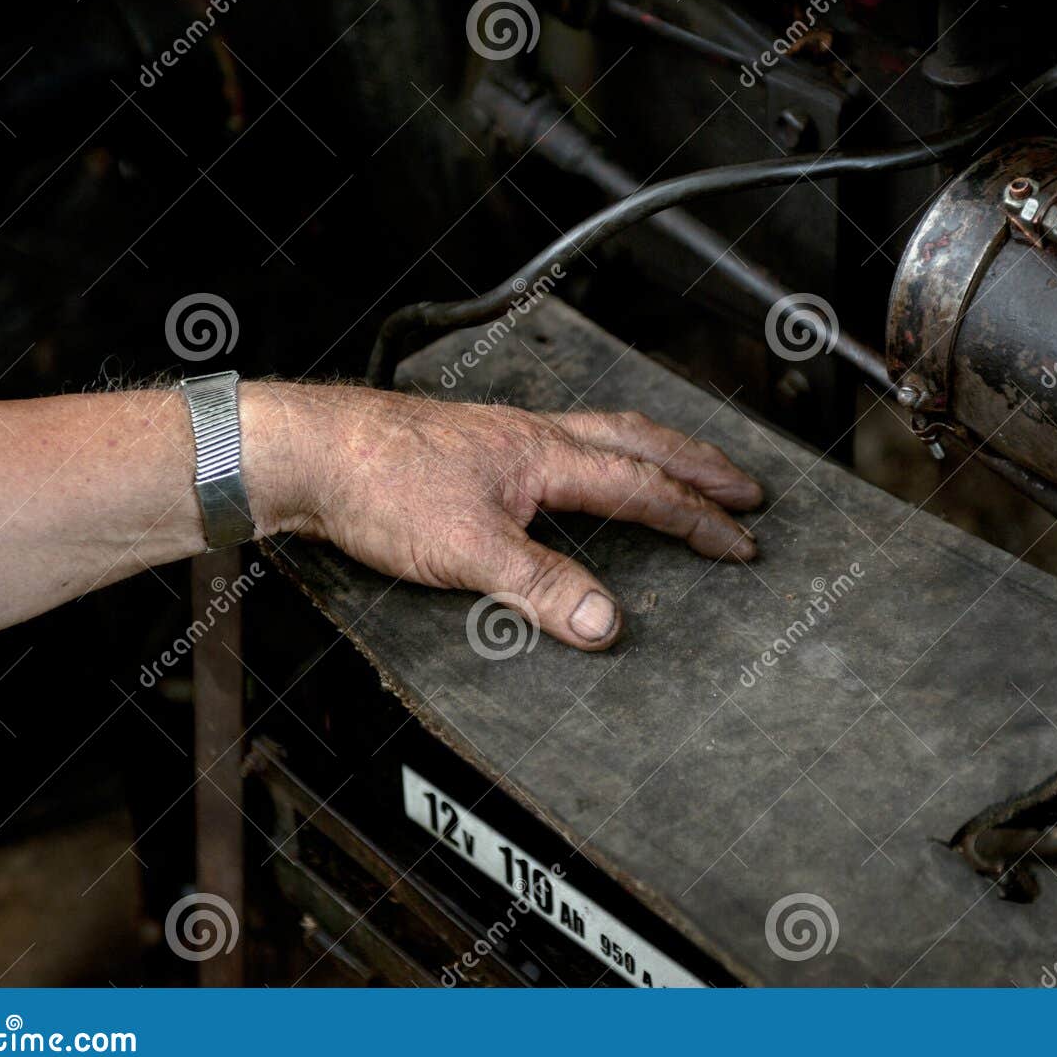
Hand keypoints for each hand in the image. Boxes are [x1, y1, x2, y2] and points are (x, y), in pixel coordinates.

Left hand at [244, 383, 762, 650]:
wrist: (310, 453)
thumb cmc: (379, 485)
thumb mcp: (467, 550)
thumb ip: (540, 586)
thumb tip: (606, 621)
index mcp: (545, 455)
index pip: (642, 487)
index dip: (697, 518)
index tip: (741, 541)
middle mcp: (535, 437)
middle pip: (639, 443)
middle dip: (699, 468)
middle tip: (746, 487)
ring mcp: (508, 439)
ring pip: (605, 434)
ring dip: (657, 452)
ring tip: (689, 467)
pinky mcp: (480, 449)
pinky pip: (568, 442)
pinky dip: (604, 453)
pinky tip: (590, 474)